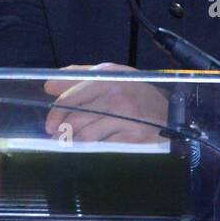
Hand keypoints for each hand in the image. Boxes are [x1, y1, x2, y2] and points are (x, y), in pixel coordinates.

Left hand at [43, 63, 169, 143]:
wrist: (170, 109)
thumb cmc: (134, 90)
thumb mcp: (109, 75)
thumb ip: (77, 77)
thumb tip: (49, 86)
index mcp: (106, 77)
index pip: (72, 97)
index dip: (57, 112)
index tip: (49, 123)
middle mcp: (115, 95)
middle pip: (78, 117)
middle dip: (63, 129)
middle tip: (56, 135)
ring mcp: (125, 117)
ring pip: (88, 134)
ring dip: (75, 139)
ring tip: (69, 140)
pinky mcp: (132, 136)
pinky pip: (104, 144)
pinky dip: (94, 145)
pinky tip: (91, 144)